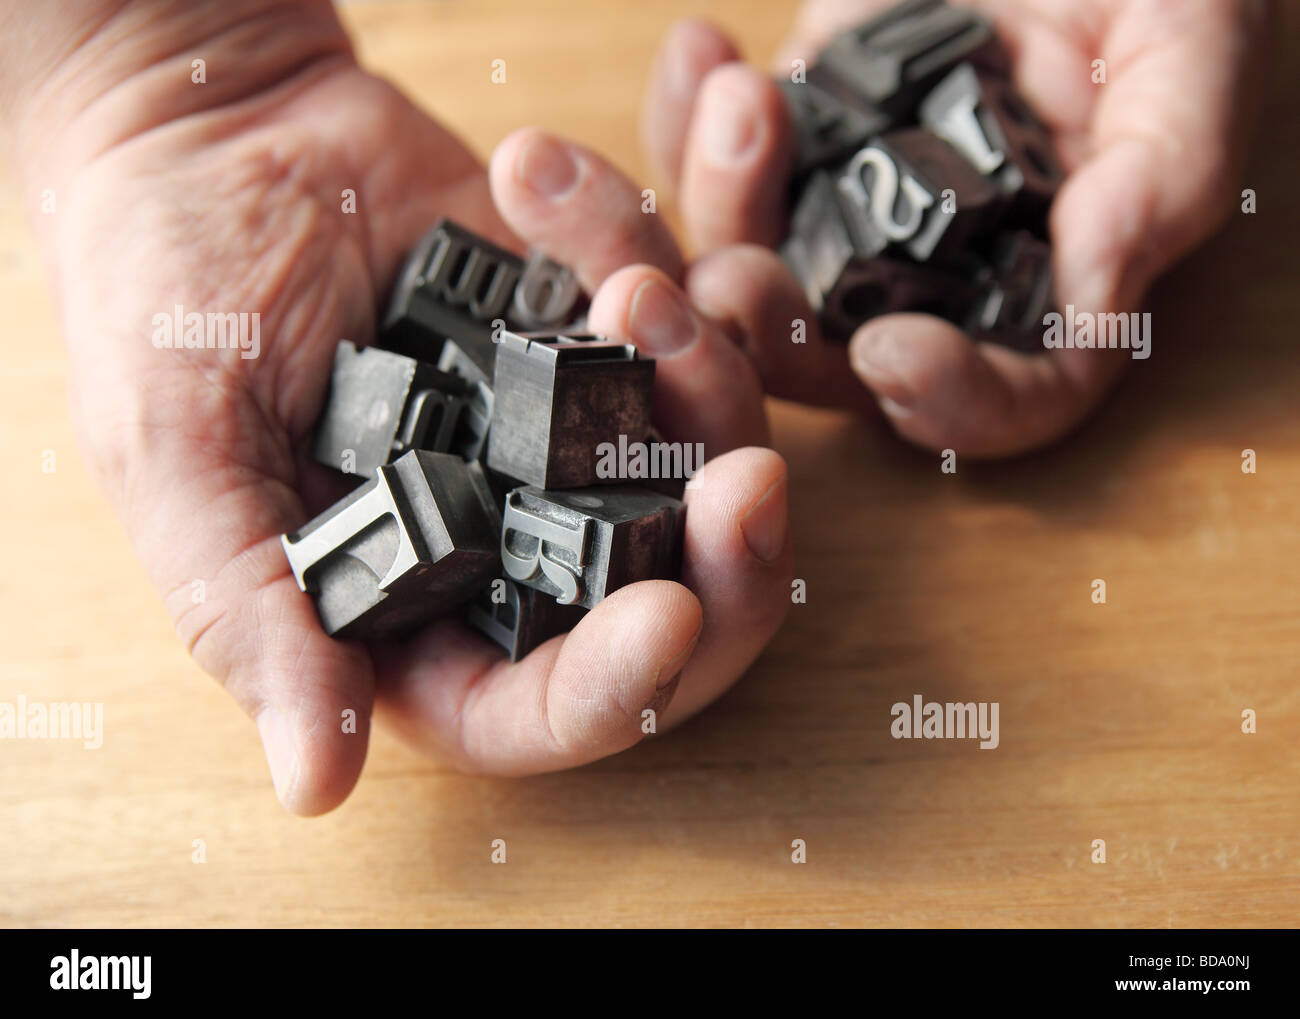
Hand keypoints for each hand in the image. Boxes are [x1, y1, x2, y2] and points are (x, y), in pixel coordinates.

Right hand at [5, 1, 790, 813]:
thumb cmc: (168, 312)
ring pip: (709, 456)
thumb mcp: (181, 463)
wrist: (213, 141)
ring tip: (636, 288)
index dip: (615, 687)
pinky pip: (695, 325)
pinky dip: (686, 280)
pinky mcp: (604, 325)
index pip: (538, 700)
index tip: (669, 618)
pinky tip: (608, 224)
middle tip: (747, 477)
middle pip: (674, 601)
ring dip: (710, 386)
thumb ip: (249, 616)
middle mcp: (515, 536)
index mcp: (418, 607)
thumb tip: (312, 786)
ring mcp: (575, 429)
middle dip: (731, 559)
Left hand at [641, 0, 1273, 454]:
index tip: (892, 351)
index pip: (997, 399)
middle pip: (832, 359)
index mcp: (1042, 295)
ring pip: (751, 267)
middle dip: (771, 334)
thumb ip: (1160, 188)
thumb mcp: (1191, 71)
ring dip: (723, 208)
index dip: (945, 398)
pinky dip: (688, 120)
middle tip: (738, 281)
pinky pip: (716, 167)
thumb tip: (1098, 302)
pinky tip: (706, 52)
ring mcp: (852, 213)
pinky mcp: (794, 145)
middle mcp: (933, 279)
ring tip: (743, 109)